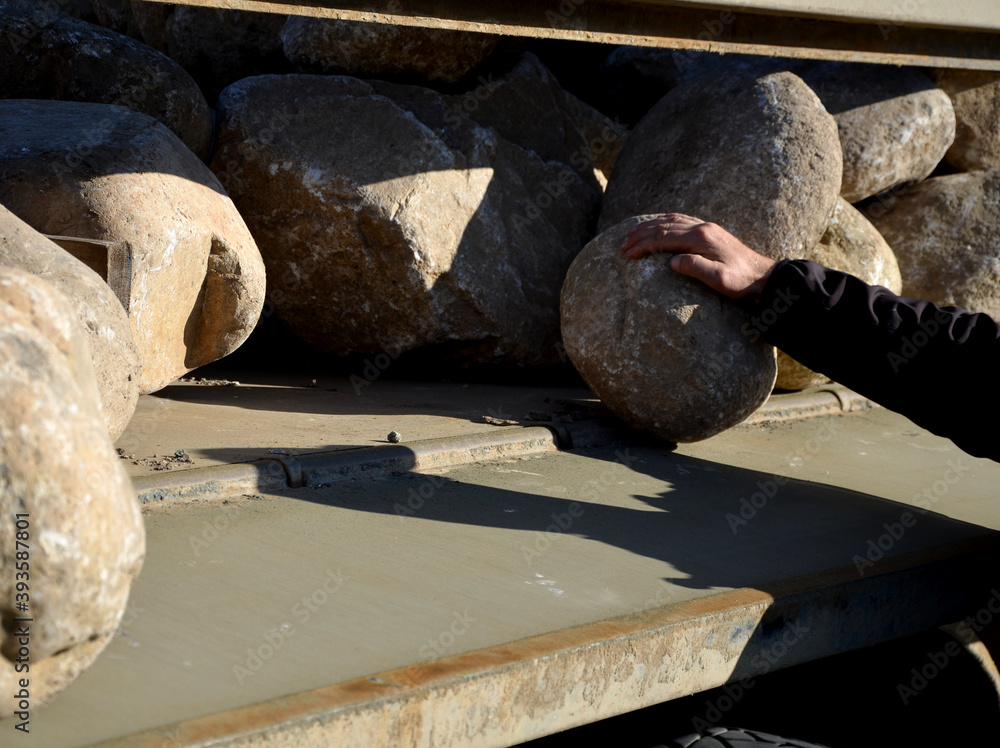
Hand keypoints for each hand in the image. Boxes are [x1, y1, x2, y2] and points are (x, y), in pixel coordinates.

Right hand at [620, 214, 777, 300]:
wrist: (763, 275)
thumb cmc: (740, 281)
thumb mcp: (718, 279)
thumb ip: (694, 268)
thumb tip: (671, 262)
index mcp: (701, 238)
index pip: (664, 238)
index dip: (643, 245)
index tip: (628, 253)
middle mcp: (702, 228)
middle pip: (664, 227)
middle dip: (641, 235)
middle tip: (623, 244)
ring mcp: (706, 227)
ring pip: (672, 221)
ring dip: (650, 227)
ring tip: (633, 233)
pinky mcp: (710, 231)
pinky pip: (682, 221)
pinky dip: (665, 221)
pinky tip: (659, 224)